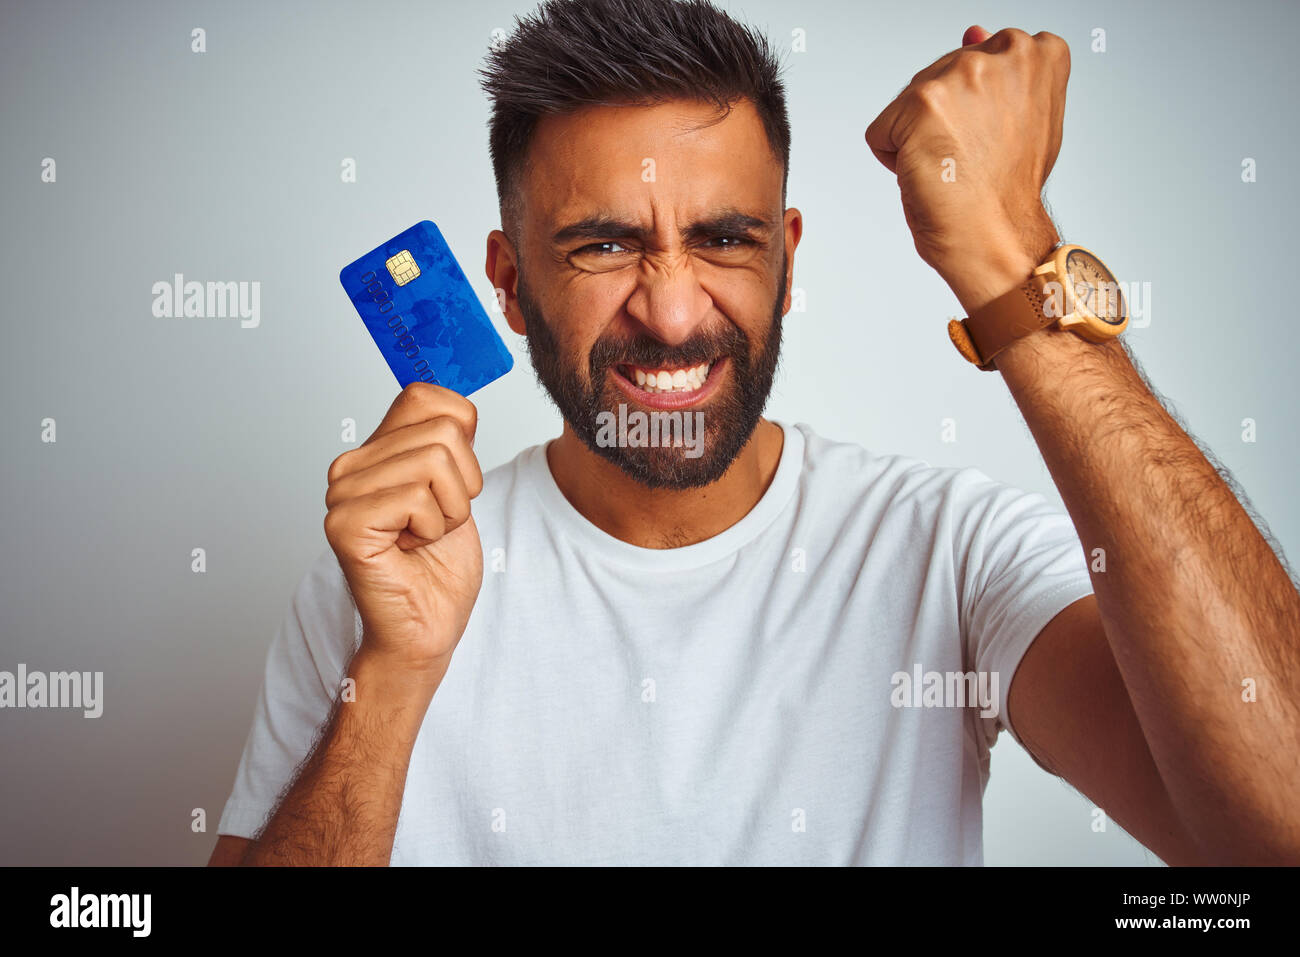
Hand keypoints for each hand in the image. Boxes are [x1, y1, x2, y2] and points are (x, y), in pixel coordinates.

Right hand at [324, 382, 484, 677]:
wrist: (426, 627)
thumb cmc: (439, 566)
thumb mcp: (457, 488)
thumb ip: (449, 442)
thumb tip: (458, 404)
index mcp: (374, 451)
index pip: (426, 397)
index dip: (462, 440)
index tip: (451, 485)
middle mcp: (350, 466)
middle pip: (443, 433)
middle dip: (462, 486)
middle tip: (436, 523)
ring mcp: (342, 494)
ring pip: (435, 463)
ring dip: (449, 510)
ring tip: (423, 536)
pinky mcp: (345, 524)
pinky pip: (417, 497)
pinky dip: (432, 529)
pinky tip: (410, 549)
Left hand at [865, 25, 1068, 310]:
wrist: (997, 236)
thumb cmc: (1008, 190)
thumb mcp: (1021, 119)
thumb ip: (1000, 74)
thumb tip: (972, 31)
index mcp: (1039, 51)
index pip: (975, 61)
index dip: (976, 110)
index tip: (995, 139)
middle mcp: (1005, 51)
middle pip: (936, 77)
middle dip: (944, 120)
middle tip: (973, 159)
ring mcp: (962, 74)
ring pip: (908, 103)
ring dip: (919, 139)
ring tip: (956, 167)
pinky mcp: (922, 102)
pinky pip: (880, 132)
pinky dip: (893, 159)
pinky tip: (930, 176)